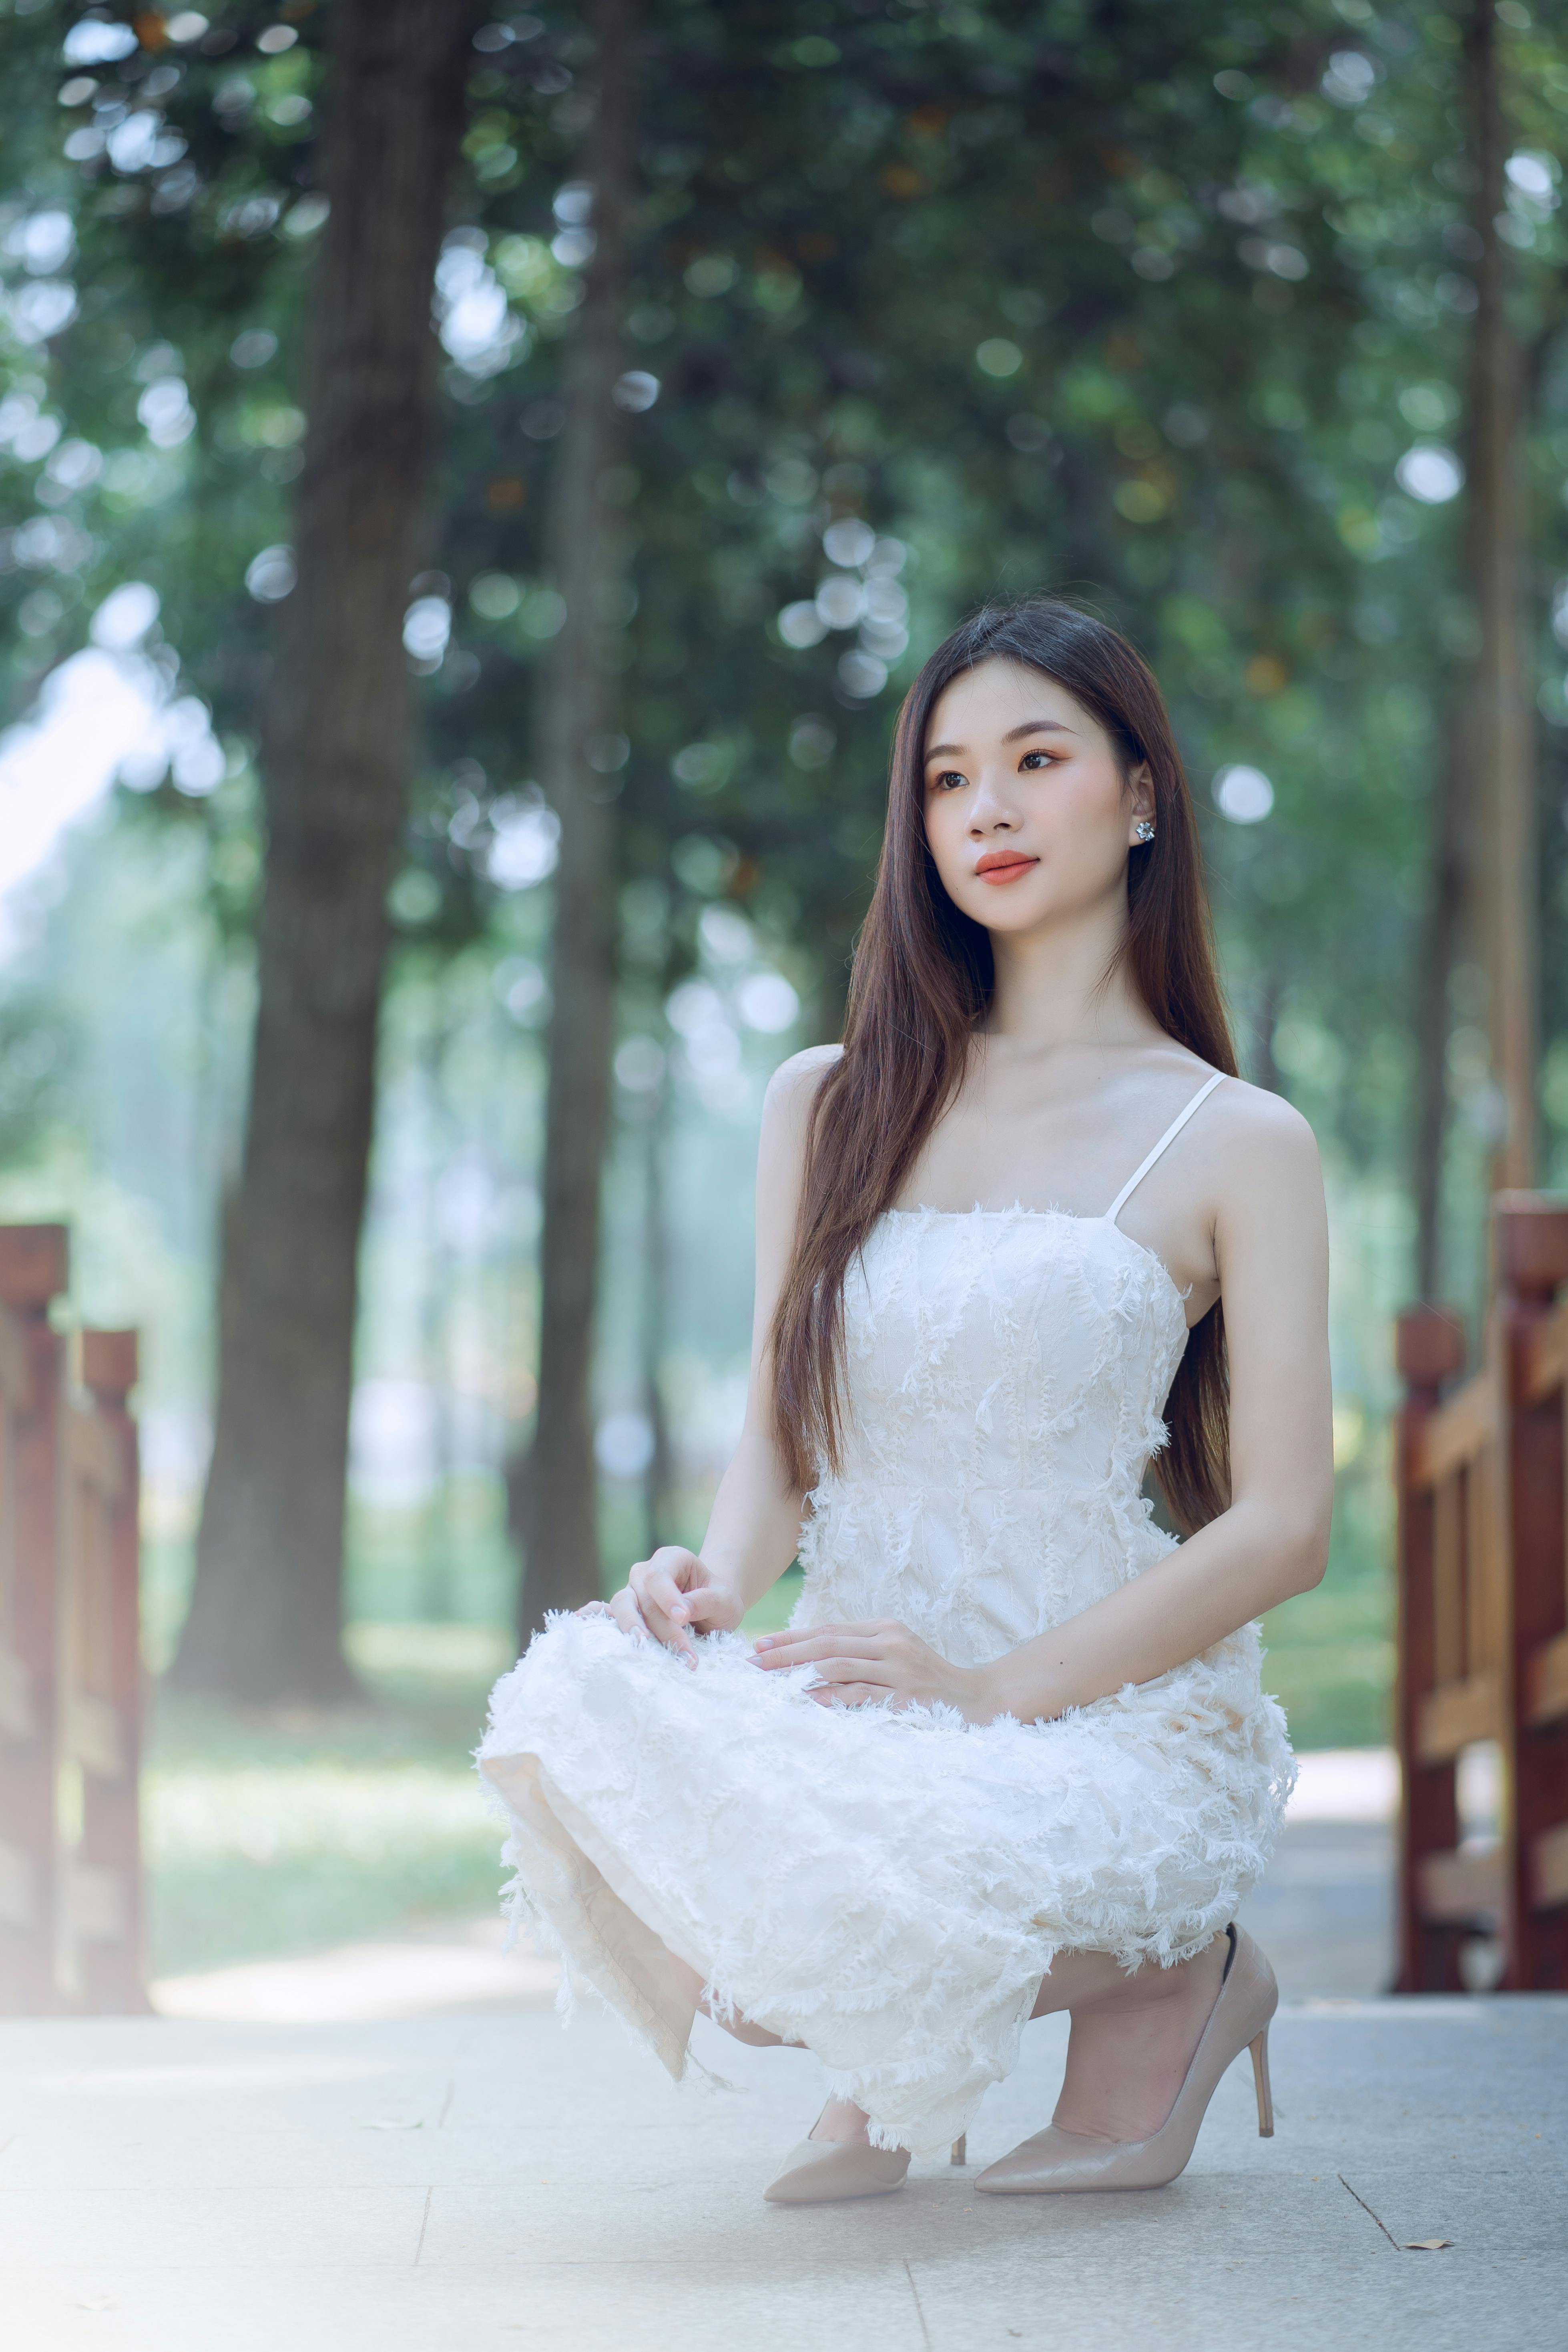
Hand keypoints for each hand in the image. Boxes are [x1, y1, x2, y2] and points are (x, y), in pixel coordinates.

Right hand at [595, 1546, 743, 1664]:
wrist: (712, 1608)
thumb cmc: (718, 1600)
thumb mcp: (724, 1599)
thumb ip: (706, 1601)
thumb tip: (682, 1611)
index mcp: (671, 1559)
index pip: (660, 1576)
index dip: (667, 1598)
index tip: (683, 1618)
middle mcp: (646, 1572)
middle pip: (641, 1596)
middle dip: (660, 1626)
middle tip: (680, 1654)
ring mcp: (632, 1591)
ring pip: (621, 1605)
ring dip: (631, 1628)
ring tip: (641, 1648)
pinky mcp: (625, 1611)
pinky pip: (607, 1612)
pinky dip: (595, 1617)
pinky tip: (582, 1622)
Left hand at [751, 1618, 993, 1721]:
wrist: (978, 1700)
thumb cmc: (928, 1679)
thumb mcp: (896, 1653)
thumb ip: (860, 1652)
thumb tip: (811, 1659)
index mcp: (885, 1629)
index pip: (828, 1630)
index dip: (791, 1638)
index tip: (760, 1645)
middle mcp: (890, 1644)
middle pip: (827, 1644)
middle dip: (785, 1653)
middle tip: (752, 1661)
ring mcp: (899, 1670)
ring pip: (839, 1665)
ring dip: (798, 1672)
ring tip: (769, 1680)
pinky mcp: (905, 1698)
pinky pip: (861, 1695)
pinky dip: (831, 1696)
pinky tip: (806, 1699)